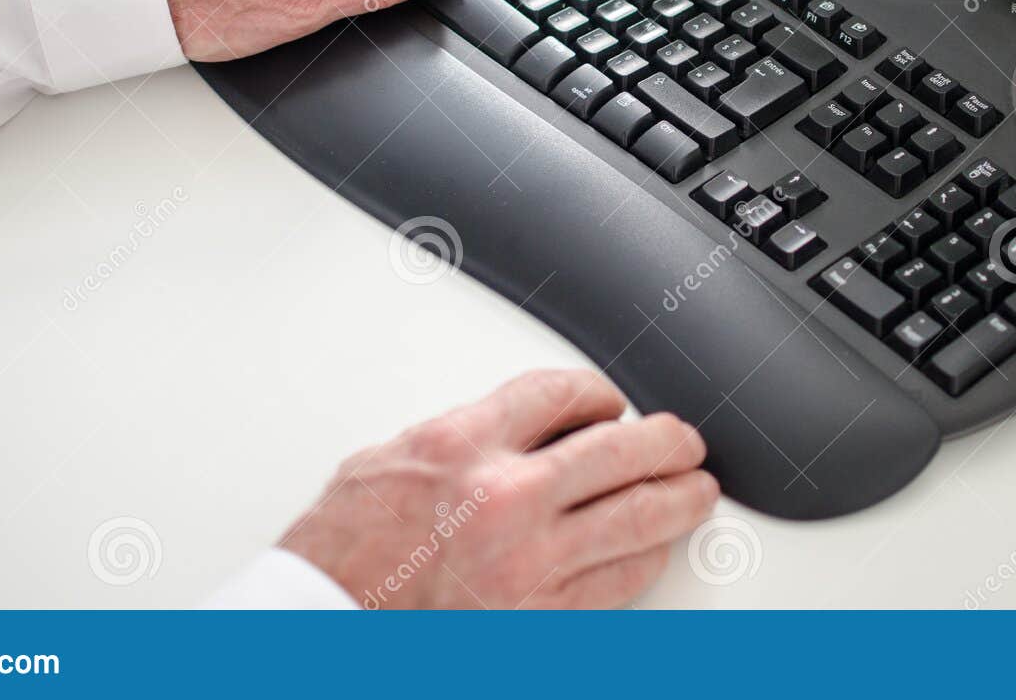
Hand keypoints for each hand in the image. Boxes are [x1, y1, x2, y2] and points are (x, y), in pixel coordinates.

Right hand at [277, 369, 718, 608]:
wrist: (320, 623)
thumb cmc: (341, 550)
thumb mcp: (391, 456)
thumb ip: (465, 434)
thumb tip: (520, 426)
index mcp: (464, 446)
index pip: (561, 393)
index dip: (599, 392)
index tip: (609, 402)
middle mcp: (504, 499)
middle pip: (620, 451)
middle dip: (667, 442)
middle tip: (685, 442)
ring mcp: (527, 564)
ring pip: (635, 520)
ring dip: (678, 501)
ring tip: (696, 491)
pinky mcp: (537, 619)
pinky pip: (616, 585)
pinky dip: (644, 560)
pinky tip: (654, 549)